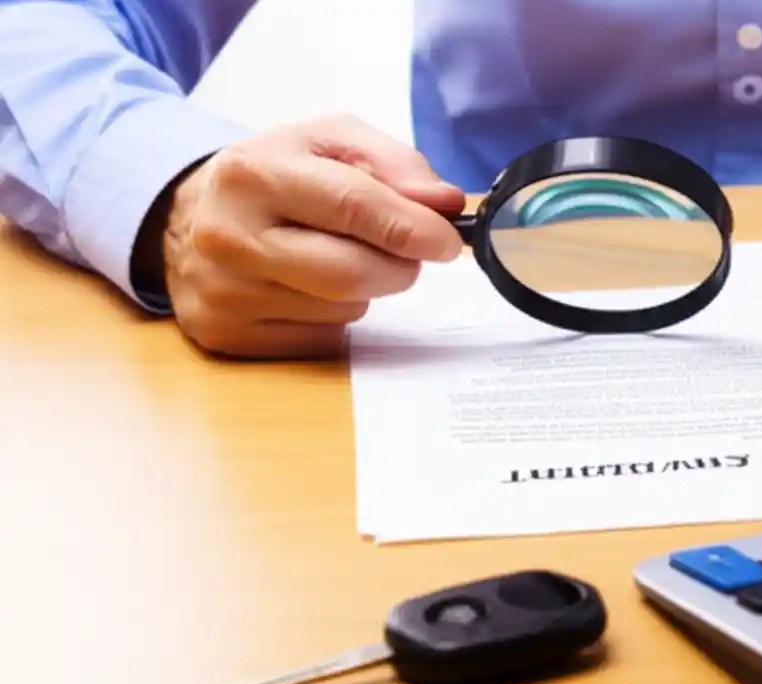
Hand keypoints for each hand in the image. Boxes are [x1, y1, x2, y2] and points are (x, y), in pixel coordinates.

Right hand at [158, 114, 464, 357]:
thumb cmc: (274, 177)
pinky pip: (323, 338)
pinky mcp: (228, 336)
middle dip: (399, 265)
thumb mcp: (328, 141)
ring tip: (335, 255)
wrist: (187, 218)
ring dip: (366, 287)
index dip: (413, 227)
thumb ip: (394, 163)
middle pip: (353, 272)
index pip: (353, 206)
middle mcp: (230, 236)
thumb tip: (444, 204)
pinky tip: (308, 288)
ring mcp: (225, 293)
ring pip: (345, 308)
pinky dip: (336, 316)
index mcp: (254, 173)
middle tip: (405, 252)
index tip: (448, 240)